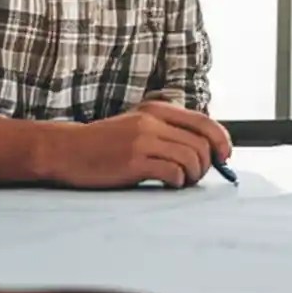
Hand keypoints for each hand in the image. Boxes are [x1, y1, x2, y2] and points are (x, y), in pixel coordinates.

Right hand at [43, 101, 231, 189]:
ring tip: (182, 181)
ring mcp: (142, 140)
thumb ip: (166, 129)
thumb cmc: (104, 142)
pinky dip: (177, 181)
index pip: (203, 121)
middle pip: (201, 143)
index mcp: (156, 109)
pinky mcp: (133, 161)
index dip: (221, 140)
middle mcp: (152, 121)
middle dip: (205, 164)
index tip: (224, 156)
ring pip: (191, 157)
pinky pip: (172, 172)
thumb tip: (204, 147)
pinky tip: (168, 183)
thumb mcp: (138, 123)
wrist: (67, 150)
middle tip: (195, 175)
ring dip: (193, 175)